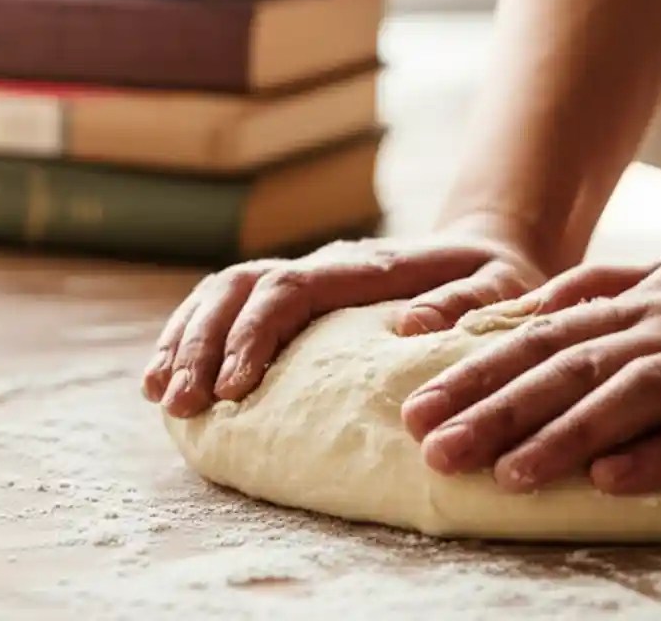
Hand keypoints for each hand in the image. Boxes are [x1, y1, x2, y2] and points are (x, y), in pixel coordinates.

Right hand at [143, 216, 548, 417]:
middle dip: (202, 344)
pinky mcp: (294, 300)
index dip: (253, 335)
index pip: (289, 289)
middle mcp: (324, 266)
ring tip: (158, 396)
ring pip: (222, 294)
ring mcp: (304, 279)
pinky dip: (190, 337)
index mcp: (364, 267)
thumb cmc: (497, 285)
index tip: (234, 390)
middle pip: (240, 288)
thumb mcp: (502, 294)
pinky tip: (164, 377)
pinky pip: (227, 309)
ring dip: (184, 340)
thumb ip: (466, 305)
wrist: (487, 256)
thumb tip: (409, 325)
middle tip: (181, 404)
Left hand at [400, 252, 660, 494]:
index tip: (414, 400)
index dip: (475, 367)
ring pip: (633, 395)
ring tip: (504, 473)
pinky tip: (612, 483)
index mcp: (646, 300)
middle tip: (432, 445)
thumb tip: (524, 312)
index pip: (543, 334)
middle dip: (494, 405)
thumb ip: (604, 293)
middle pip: (571, 364)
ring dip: (564, 434)